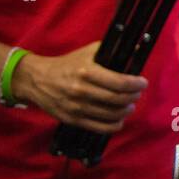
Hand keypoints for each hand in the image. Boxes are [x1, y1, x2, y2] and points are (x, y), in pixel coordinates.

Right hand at [10, 42, 146, 133]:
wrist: (36, 80)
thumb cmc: (67, 65)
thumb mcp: (88, 52)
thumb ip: (111, 50)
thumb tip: (136, 50)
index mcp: (87, 72)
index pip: (121, 82)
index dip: (137, 84)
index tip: (142, 83)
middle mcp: (82, 90)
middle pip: (119, 99)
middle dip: (134, 96)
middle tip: (136, 93)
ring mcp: (77, 107)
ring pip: (113, 114)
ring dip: (126, 110)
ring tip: (129, 104)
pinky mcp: (73, 120)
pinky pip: (102, 128)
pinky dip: (116, 124)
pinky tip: (119, 118)